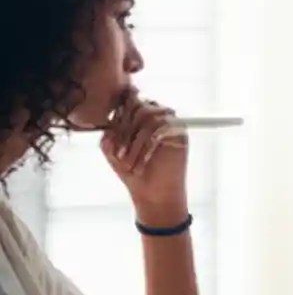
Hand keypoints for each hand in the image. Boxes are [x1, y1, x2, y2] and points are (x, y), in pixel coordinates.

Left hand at [101, 87, 189, 216]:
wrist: (152, 194)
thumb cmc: (133, 172)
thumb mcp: (111, 148)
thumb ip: (109, 129)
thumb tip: (112, 118)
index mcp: (140, 113)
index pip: (128, 100)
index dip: (117, 119)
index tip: (112, 144)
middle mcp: (157, 113)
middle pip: (138, 105)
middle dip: (124, 132)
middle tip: (118, 155)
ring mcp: (170, 122)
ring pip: (148, 117)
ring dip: (134, 142)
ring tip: (127, 162)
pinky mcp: (180, 133)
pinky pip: (160, 130)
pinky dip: (146, 148)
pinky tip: (141, 164)